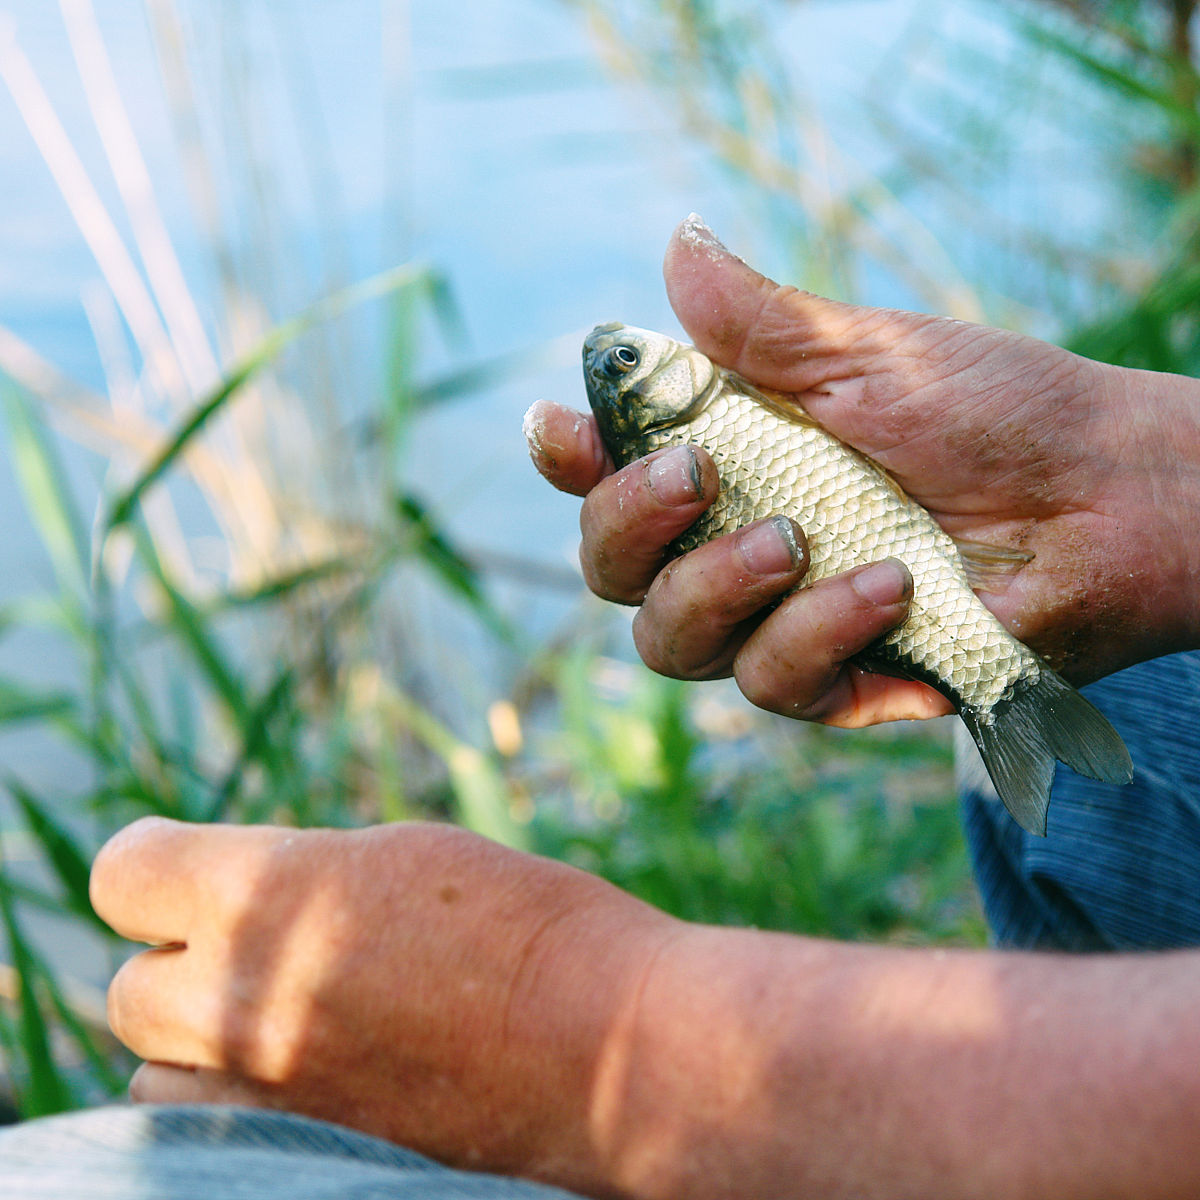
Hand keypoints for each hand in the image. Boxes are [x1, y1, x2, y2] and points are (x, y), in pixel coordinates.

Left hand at [91, 816, 677, 1189]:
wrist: (616, 1055)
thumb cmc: (534, 927)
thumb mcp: (409, 856)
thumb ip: (300, 874)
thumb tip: (238, 894)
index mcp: (273, 893)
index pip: (122, 873)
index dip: (156, 865)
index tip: (191, 871)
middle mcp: (242, 1000)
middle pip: (124, 989)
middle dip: (178, 963)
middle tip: (260, 947)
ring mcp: (264, 1096)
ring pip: (151, 1074)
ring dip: (195, 1045)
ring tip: (286, 1019)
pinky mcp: (296, 1160)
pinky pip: (204, 1133)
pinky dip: (233, 1104)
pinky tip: (311, 1076)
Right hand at [528, 216, 1199, 725]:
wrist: (1105, 498)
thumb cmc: (994, 411)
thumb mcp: (867, 356)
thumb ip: (759, 324)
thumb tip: (676, 244)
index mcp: (727, 459)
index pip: (606, 474)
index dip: (568, 461)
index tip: (562, 431)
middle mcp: (731, 543)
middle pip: (611, 571)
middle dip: (629, 526)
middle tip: (695, 475)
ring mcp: (777, 618)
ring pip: (670, 643)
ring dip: (716, 589)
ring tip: (793, 540)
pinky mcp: (836, 681)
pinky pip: (772, 685)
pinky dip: (814, 636)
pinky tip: (887, 591)